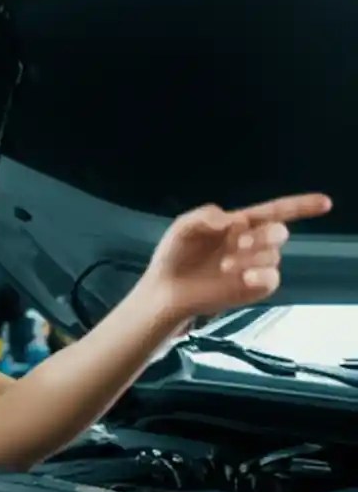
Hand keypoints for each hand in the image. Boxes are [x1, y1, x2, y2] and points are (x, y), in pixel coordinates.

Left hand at [143, 193, 332, 318]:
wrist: (166, 289)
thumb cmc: (175, 255)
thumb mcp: (184, 228)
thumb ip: (204, 216)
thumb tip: (232, 219)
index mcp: (239, 224)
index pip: (275, 211)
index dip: (301, 206)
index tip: (325, 203)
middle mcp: (252, 243)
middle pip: (278, 232)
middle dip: (263, 235)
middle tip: (238, 243)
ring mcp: (255, 266)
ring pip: (272, 255)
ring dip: (250, 257)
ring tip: (223, 265)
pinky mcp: (254, 287)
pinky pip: (272, 278)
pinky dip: (262, 275)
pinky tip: (245, 278)